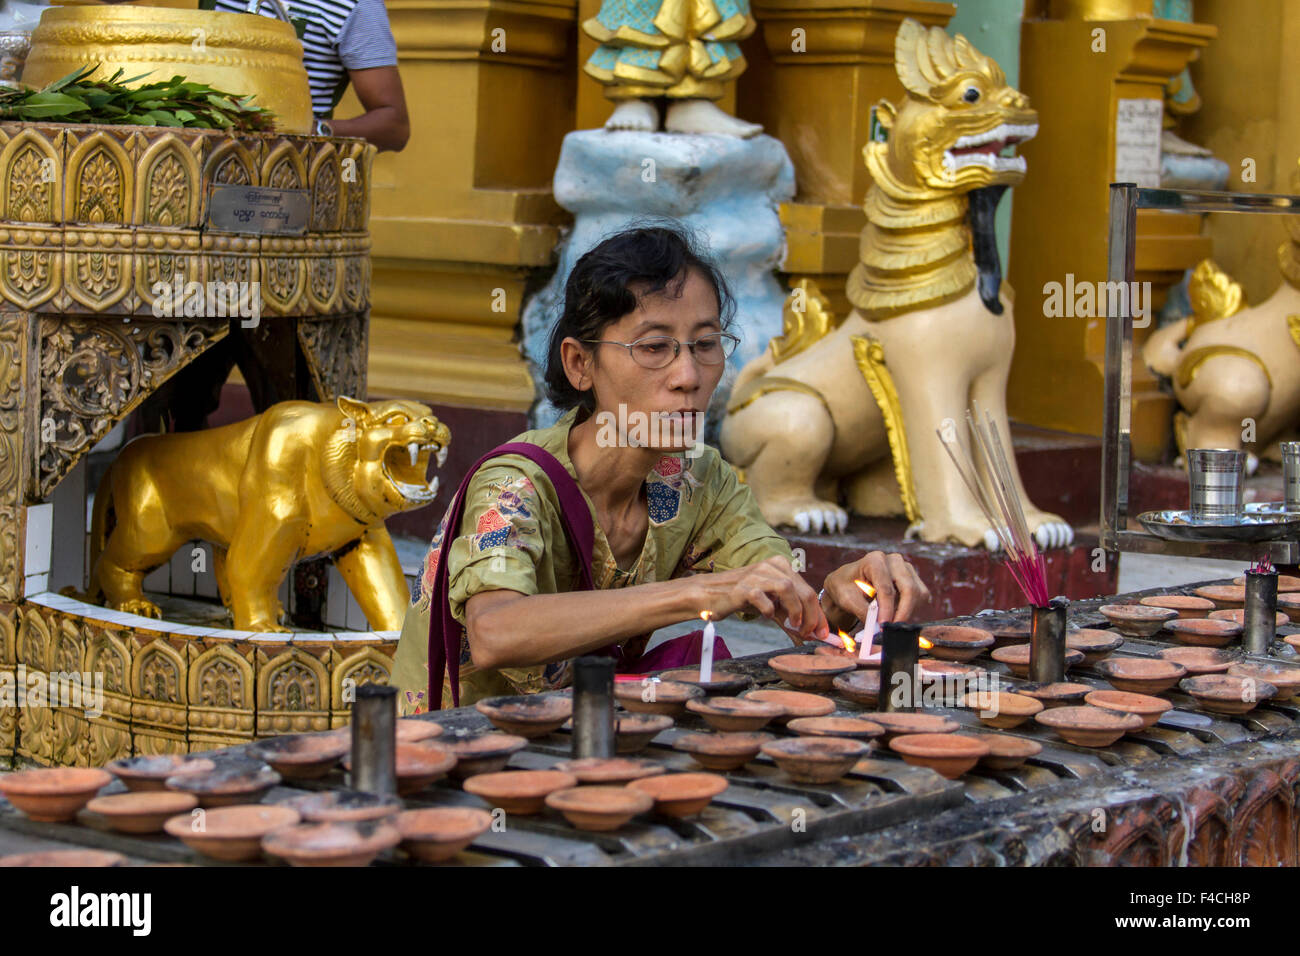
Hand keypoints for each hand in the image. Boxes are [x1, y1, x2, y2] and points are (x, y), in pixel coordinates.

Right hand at [693, 556, 828, 642]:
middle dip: (812, 616)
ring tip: (794, 625)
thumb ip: (790, 617)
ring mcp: (756, 574)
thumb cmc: (742, 597)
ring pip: (787, 588)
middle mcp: (771, 566)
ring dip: (795, 611)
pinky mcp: (743, 587)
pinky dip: (770, 610)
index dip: (819, 614)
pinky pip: (763, 598)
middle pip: (804, 590)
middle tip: (810, 634)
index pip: (808, 590)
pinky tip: (767, 615)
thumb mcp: (771, 605)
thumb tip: (811, 635)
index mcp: (781, 566)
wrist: (709, 593)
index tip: (823, 633)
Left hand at [820, 551, 929, 631]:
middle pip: (909, 589)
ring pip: (918, 594)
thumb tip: (878, 626)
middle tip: (893, 629)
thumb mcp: (846, 599)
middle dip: (903, 612)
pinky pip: (921, 597)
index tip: (884, 626)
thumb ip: (862, 611)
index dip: (887, 609)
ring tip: (890, 621)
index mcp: (874, 560)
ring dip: (907, 612)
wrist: (848, 584)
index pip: (886, 588)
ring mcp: (906, 569)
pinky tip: (896, 614)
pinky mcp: (913, 579)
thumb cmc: (845, 588)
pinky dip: (912, 609)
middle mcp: (894, 560)